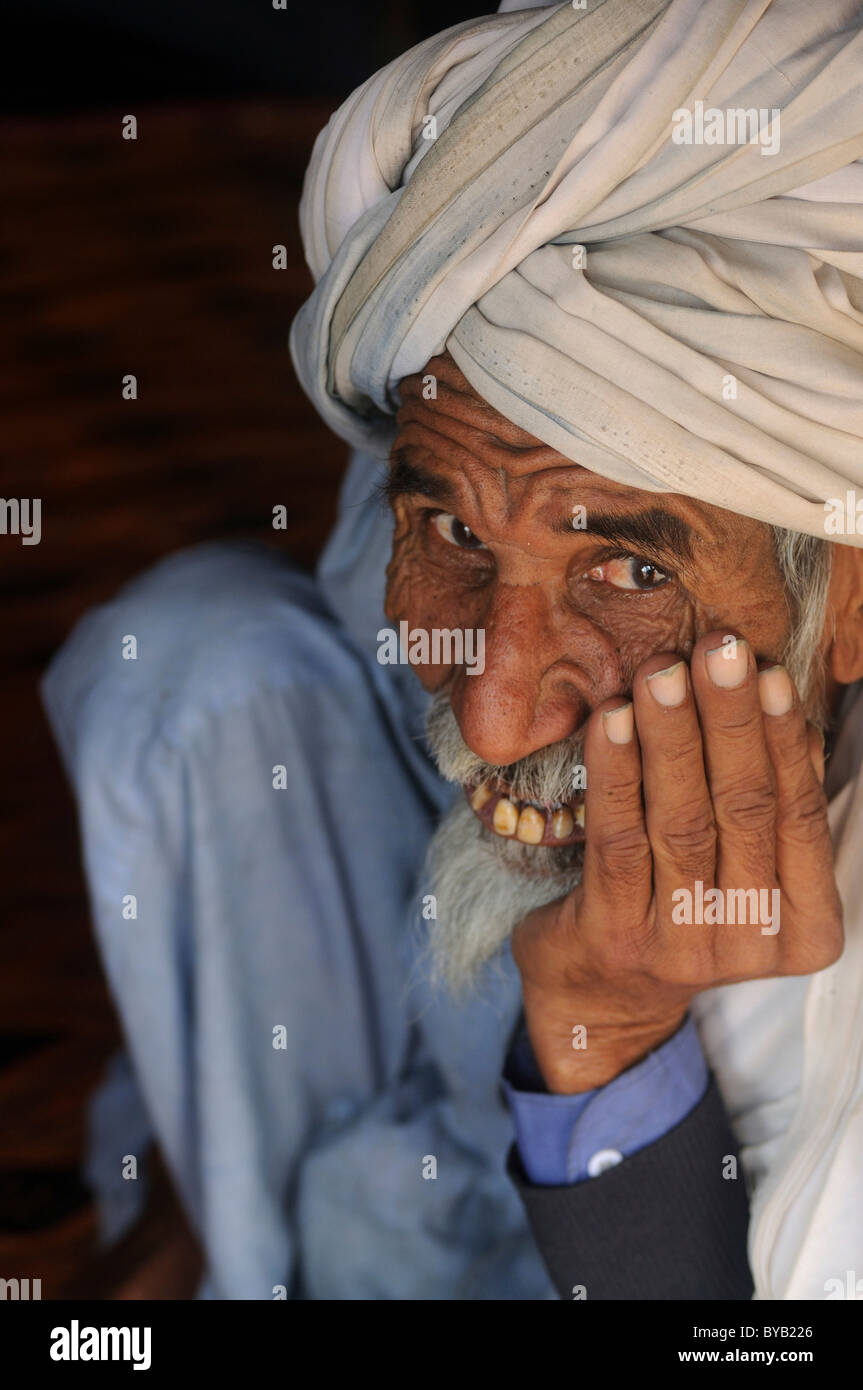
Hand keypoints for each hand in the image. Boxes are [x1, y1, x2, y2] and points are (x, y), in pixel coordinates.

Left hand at [511, 632, 842, 1092]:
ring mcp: (683, 947)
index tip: (771, 670)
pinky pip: (618, 840)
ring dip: (673, 736)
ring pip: (683, 820)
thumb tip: (780, 706)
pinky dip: (617, 772)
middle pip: (745, 811)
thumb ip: (766, 804)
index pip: (799, 816)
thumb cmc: (682, 906)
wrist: (602, 996)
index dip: (784, 739)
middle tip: (718, 649)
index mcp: (804, 926)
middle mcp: (750, 941)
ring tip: (663, 671)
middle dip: (731, 720)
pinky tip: (612, 719)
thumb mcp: (743, 868)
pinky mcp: (617, 938)